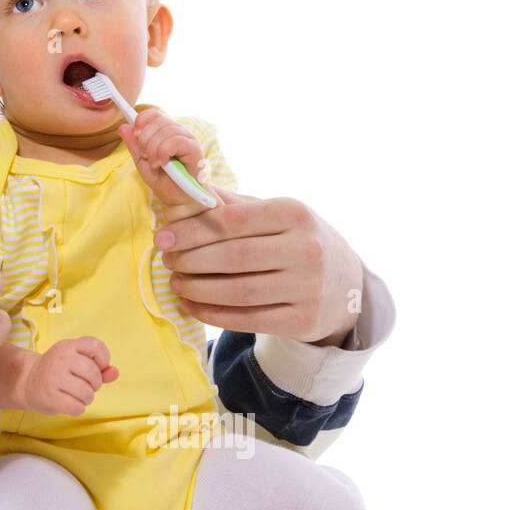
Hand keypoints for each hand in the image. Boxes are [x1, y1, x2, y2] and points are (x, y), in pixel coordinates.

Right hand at [19, 337, 118, 415]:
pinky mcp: (48, 396)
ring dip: (87, 398)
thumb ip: (99, 367)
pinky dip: (78, 409)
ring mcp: (52, 377)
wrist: (27, 381)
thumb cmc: (58, 372)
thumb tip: (115, 373)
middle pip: (93, 373)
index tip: (99, 367)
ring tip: (78, 396)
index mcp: (68, 346)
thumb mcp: (76, 362)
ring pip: (87, 392)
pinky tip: (70, 404)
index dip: (104, 358)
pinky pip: (77, 407)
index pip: (95, 345)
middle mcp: (59, 358)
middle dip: (95, 384)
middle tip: (86, 386)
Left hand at [118, 110, 213, 208]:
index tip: (135, 131)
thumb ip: (134, 145)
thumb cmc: (164, 181)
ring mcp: (188, 140)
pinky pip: (177, 141)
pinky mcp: (195, 150)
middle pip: (159, 121)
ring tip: (154, 163)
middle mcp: (179, 132)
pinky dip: (164, 151)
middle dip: (145, 139)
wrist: (178, 199)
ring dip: (154, 148)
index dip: (142, 118)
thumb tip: (123, 127)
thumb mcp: (142, 163)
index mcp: (167, 132)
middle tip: (145, 156)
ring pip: (166, 130)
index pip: (155, 113)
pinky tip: (161, 162)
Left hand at [155, 190, 363, 346]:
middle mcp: (306, 249)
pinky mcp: (304, 321)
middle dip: (190, 260)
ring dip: (197, 289)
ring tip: (175, 283)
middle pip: (233, 256)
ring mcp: (308, 287)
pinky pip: (248, 319)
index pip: (232, 220)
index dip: (191, 230)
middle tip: (166, 261)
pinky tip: (192, 307)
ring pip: (238, 291)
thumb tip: (183, 188)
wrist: (346, 285)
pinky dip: (213, 314)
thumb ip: (232, 204)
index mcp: (295, 213)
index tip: (163, 237)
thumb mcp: (276, 214)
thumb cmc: (296, 241)